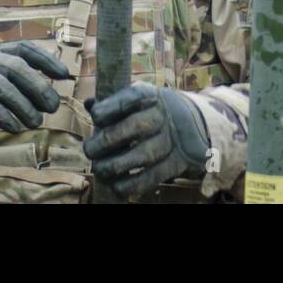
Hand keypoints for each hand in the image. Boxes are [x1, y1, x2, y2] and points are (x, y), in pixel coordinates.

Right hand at [0, 42, 69, 137]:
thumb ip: (16, 81)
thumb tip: (49, 94)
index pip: (24, 48)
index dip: (46, 60)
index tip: (64, 76)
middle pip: (17, 67)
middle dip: (38, 87)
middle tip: (53, 107)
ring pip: (3, 87)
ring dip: (24, 106)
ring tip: (36, 122)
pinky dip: (3, 116)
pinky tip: (15, 127)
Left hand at [83, 83, 210, 198]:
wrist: (193, 123)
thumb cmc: (151, 111)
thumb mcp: (137, 100)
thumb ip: (112, 103)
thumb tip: (89, 103)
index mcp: (149, 95)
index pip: (131, 97)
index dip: (111, 107)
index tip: (95, 116)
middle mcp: (162, 115)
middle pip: (135, 127)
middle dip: (107, 140)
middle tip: (89, 150)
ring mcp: (172, 139)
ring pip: (143, 154)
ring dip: (116, 165)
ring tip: (99, 169)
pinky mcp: (178, 162)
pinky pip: (154, 176)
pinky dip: (133, 184)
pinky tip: (117, 187)